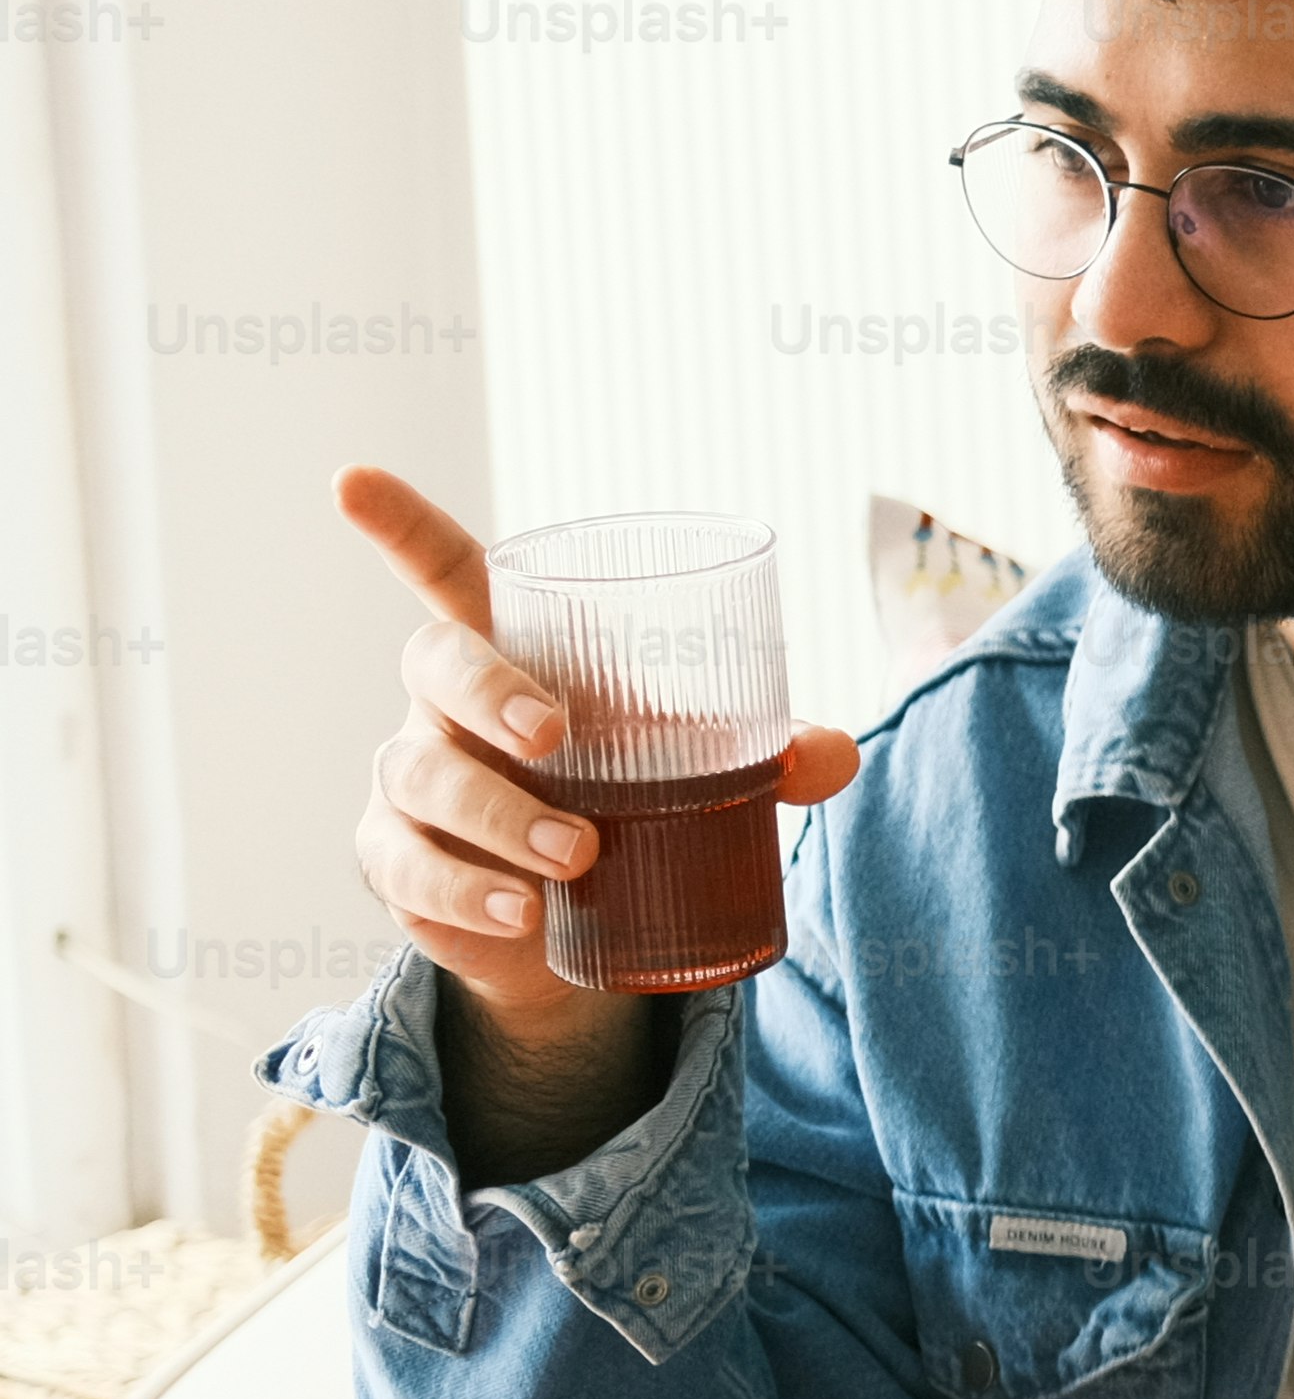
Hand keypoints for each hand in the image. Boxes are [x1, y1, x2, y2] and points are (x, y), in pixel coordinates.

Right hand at [342, 466, 859, 1179]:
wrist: (576, 918)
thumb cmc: (629, 794)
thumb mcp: (698, 764)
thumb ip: (767, 751)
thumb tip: (835, 755)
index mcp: (515, 651)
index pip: (445, 572)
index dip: (401, 526)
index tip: (353, 481)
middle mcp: (444, 704)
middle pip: (436, 665)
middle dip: (489, 693)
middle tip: (555, 738)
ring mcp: (410, 779)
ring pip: (424, 775)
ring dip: (500, 816)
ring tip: (576, 857)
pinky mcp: (397, 861)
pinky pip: (411, 868)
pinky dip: (466, 891)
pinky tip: (521, 912)